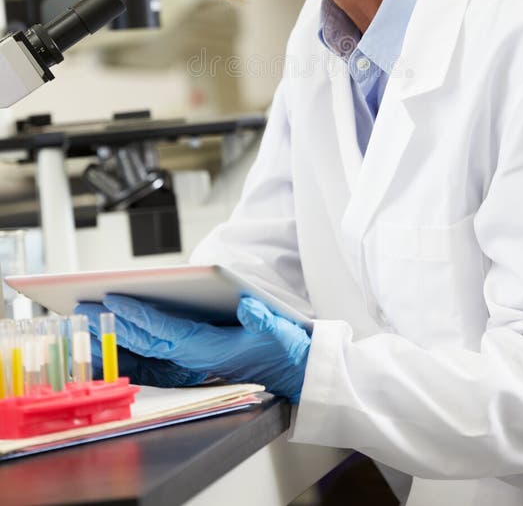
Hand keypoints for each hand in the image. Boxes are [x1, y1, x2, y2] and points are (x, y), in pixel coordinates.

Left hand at [77, 295, 310, 401]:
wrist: (290, 370)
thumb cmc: (282, 347)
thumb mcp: (280, 330)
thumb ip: (266, 319)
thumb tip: (251, 307)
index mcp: (210, 348)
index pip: (167, 331)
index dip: (140, 317)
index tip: (115, 302)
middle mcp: (193, 356)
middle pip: (147, 340)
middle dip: (115, 325)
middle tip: (83, 311)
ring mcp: (189, 357)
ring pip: (144, 346)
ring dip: (115, 335)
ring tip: (86, 321)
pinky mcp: (190, 355)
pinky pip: (152, 350)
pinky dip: (129, 341)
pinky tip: (112, 334)